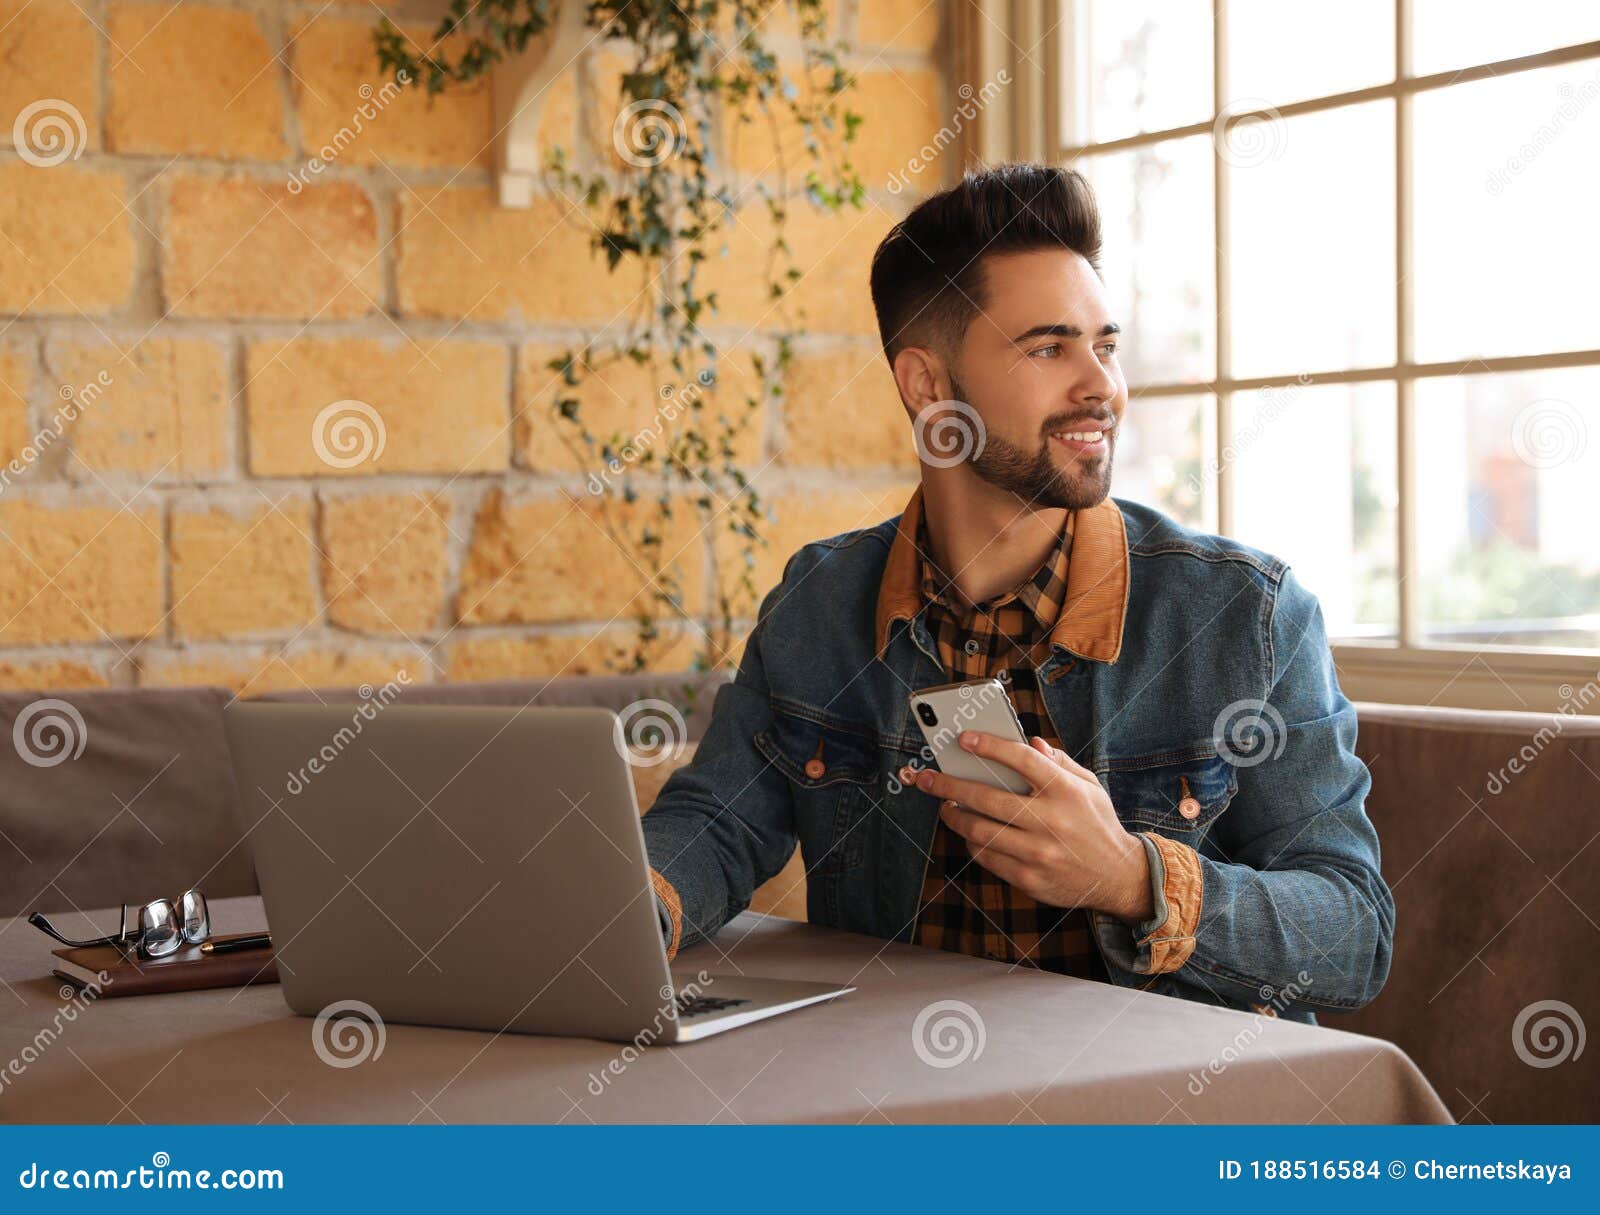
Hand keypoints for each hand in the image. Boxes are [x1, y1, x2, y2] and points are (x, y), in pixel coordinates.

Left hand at [911, 731, 1154, 923]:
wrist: (1117, 876)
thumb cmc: (1097, 824)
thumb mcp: (1088, 787)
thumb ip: (1059, 762)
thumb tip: (1030, 743)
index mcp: (1065, 791)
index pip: (1022, 760)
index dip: (990, 746)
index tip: (964, 738)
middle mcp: (1050, 821)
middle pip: (987, 798)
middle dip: (949, 785)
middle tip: (928, 777)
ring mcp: (1038, 852)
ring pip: (979, 831)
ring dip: (954, 816)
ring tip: (945, 806)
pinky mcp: (1029, 878)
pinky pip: (987, 857)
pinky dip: (971, 843)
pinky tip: (967, 832)